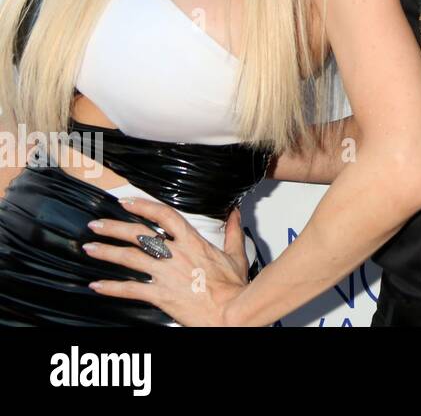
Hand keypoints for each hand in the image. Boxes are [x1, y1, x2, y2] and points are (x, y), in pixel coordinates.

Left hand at [83, 199, 250, 325]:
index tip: (126, 202)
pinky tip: (97, 285)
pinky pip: (130, 289)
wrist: (231, 312)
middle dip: (114, 227)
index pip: (164, 215)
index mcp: (193, 242)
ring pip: (129, 258)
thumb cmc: (234, 288)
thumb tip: (234, 214)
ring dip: (106, 252)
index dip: (143, 206)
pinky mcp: (160, 295)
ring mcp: (165, 274)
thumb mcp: (236, 255)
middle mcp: (175, 255)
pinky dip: (111, 287)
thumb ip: (233, 232)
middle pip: (138, 234)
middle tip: (96, 224)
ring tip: (90, 247)